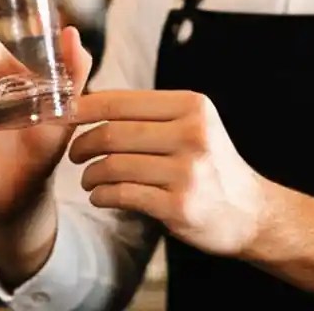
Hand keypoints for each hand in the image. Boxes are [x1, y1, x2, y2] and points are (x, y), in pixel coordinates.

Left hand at [67, 90, 269, 258]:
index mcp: (192, 107)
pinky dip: (102, 195)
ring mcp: (187, 172)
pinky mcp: (179, 206)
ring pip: (113, 165)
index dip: (84, 107)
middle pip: (113, 133)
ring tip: (88, 179)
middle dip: (82, 144)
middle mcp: (192, 135)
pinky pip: (122, 195)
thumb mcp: (194, 125)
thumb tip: (91, 100)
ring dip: (90, 174)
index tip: (64, 114)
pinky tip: (101, 196)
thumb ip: (152, 113)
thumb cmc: (210, 164)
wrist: (249, 212)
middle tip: (74, 154)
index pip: (121, 101)